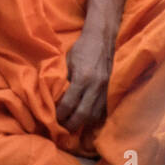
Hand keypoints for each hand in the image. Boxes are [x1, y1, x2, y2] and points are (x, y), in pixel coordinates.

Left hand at [57, 0, 125, 131]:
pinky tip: (85, 118)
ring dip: (83, 122)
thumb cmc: (82, 48)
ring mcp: (106, 88)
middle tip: (61, 127)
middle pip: (83, 114)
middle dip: (71, 124)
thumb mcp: (68, 61)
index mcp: (83, 78)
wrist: (102, 37)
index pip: (69, 104)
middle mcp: (96, 86)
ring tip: (72, 124)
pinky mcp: (111, 89)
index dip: (60, 114)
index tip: (52, 118)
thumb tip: (54, 98)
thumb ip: (63, 80)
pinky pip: (103, 110)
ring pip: (95, 115)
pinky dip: (93, 117)